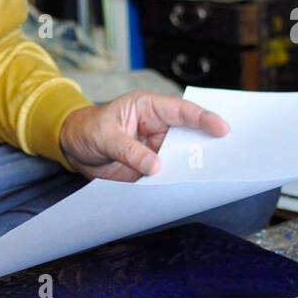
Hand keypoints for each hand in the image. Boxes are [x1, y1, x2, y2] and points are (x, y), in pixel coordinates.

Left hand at [59, 90, 228, 181]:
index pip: (181, 111)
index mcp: (149, 108)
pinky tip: (186, 190)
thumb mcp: (105, 136)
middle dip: (206, 146)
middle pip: (189, 136)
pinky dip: (175, 183)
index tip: (222, 129)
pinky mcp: (149, 168)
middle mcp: (157, 128)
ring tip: (210, 177)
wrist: (71, 148)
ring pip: (181, 158)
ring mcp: (155, 149)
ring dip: (192, 168)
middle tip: (226, 158)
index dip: (203, 119)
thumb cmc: (87, 130)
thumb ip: (129, 151)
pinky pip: (166, 176)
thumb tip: (155, 167)